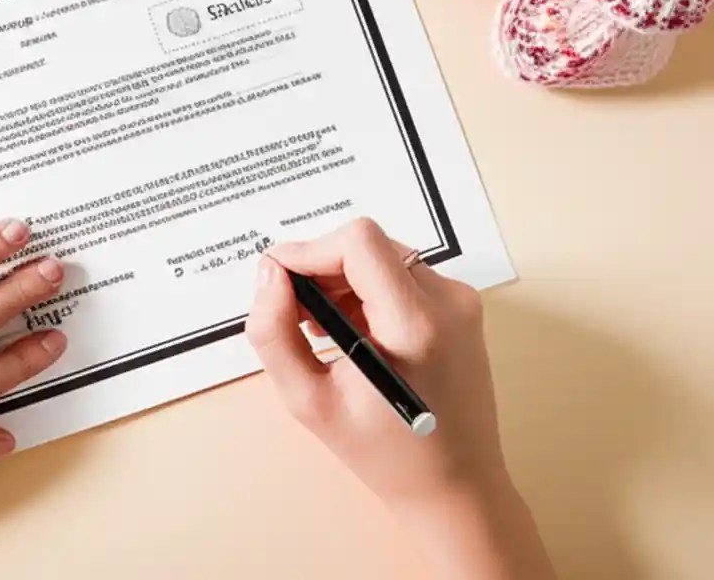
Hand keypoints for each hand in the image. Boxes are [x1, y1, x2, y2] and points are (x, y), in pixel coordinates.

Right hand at [247, 218, 554, 579]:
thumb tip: (268, 275)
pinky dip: (368, 291)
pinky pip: (402, 275)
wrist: (455, 487)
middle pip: (367, 245)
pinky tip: (353, 333)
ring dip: (343, 280)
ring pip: (383, 256)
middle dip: (321, 268)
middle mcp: (447, 303)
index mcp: (413, 325)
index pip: (357, 243)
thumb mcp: (308, 401)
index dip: (308, 251)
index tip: (278, 279)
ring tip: (322, 330)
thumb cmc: (385, 454)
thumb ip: (275, 332)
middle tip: (295, 314)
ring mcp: (461, 303)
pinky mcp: (461, 309)